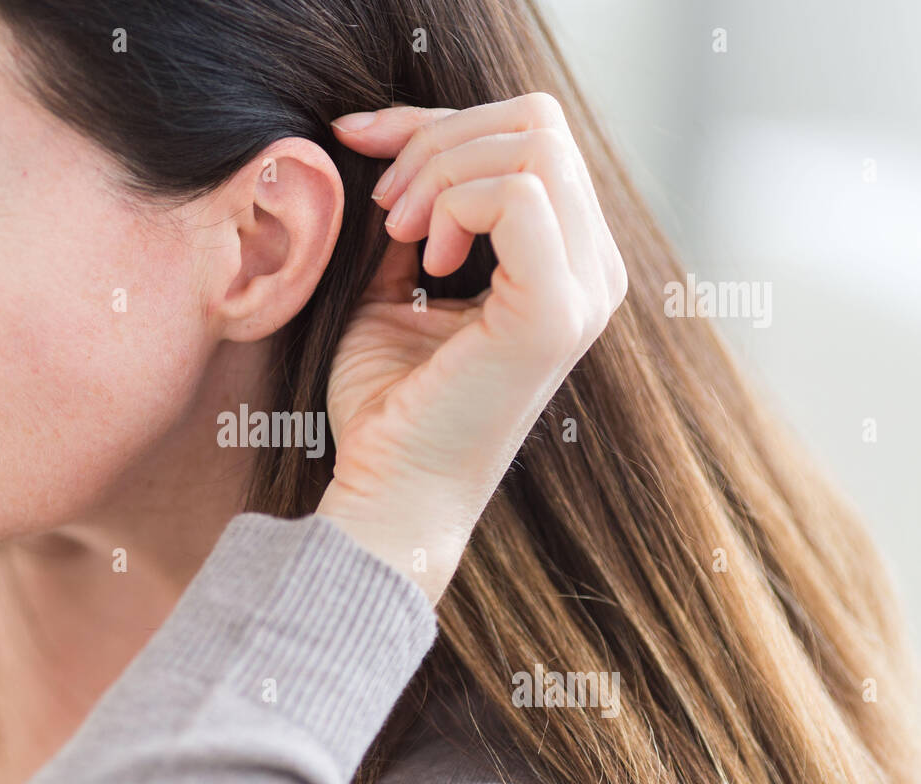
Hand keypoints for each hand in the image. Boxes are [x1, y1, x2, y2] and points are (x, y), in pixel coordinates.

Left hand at [315, 94, 626, 605]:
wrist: (388, 490)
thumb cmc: (389, 402)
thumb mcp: (394, 284)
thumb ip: (415, 214)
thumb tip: (387, 138)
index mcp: (566, 260)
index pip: (530, 135)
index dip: (436, 122)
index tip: (361, 143)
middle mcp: (592, 270)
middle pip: (540, 123)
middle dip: (440, 137)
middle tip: (388, 206)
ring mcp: (583, 292)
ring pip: (535, 144)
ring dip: (442, 169)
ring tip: (400, 232)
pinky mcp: (553, 315)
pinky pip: (522, 195)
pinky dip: (456, 202)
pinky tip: (424, 257)